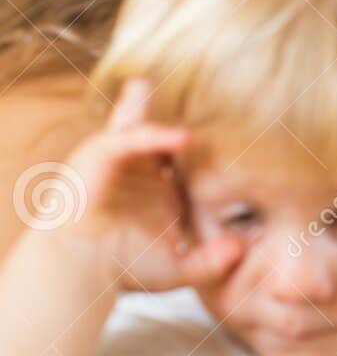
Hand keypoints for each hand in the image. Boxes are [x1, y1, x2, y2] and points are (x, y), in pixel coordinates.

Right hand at [61, 80, 241, 292]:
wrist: (75, 273)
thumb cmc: (120, 271)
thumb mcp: (176, 267)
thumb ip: (210, 259)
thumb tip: (242, 250)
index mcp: (158, 189)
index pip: (180, 159)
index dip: (198, 145)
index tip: (233, 131)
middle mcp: (138, 171)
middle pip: (155, 134)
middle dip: (157, 108)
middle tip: (163, 83)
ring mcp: (117, 162)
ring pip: (135, 127)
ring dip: (145, 106)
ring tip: (150, 84)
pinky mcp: (98, 160)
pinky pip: (126, 140)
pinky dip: (152, 135)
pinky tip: (182, 135)